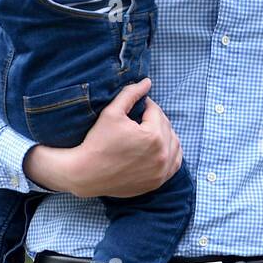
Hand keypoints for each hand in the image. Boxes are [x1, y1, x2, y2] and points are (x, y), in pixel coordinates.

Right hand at [24, 78, 181, 196]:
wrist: (86, 174)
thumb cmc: (97, 142)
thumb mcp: (112, 112)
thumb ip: (131, 94)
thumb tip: (147, 82)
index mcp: (153, 136)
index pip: (156, 112)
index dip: (145, 106)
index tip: (135, 107)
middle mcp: (163, 154)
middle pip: (166, 127)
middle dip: (154, 119)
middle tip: (140, 119)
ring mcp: (162, 170)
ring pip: (174, 143)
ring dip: (165, 134)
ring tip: (149, 131)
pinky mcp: (159, 181)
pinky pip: (175, 162)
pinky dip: (171, 153)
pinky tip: (161, 147)